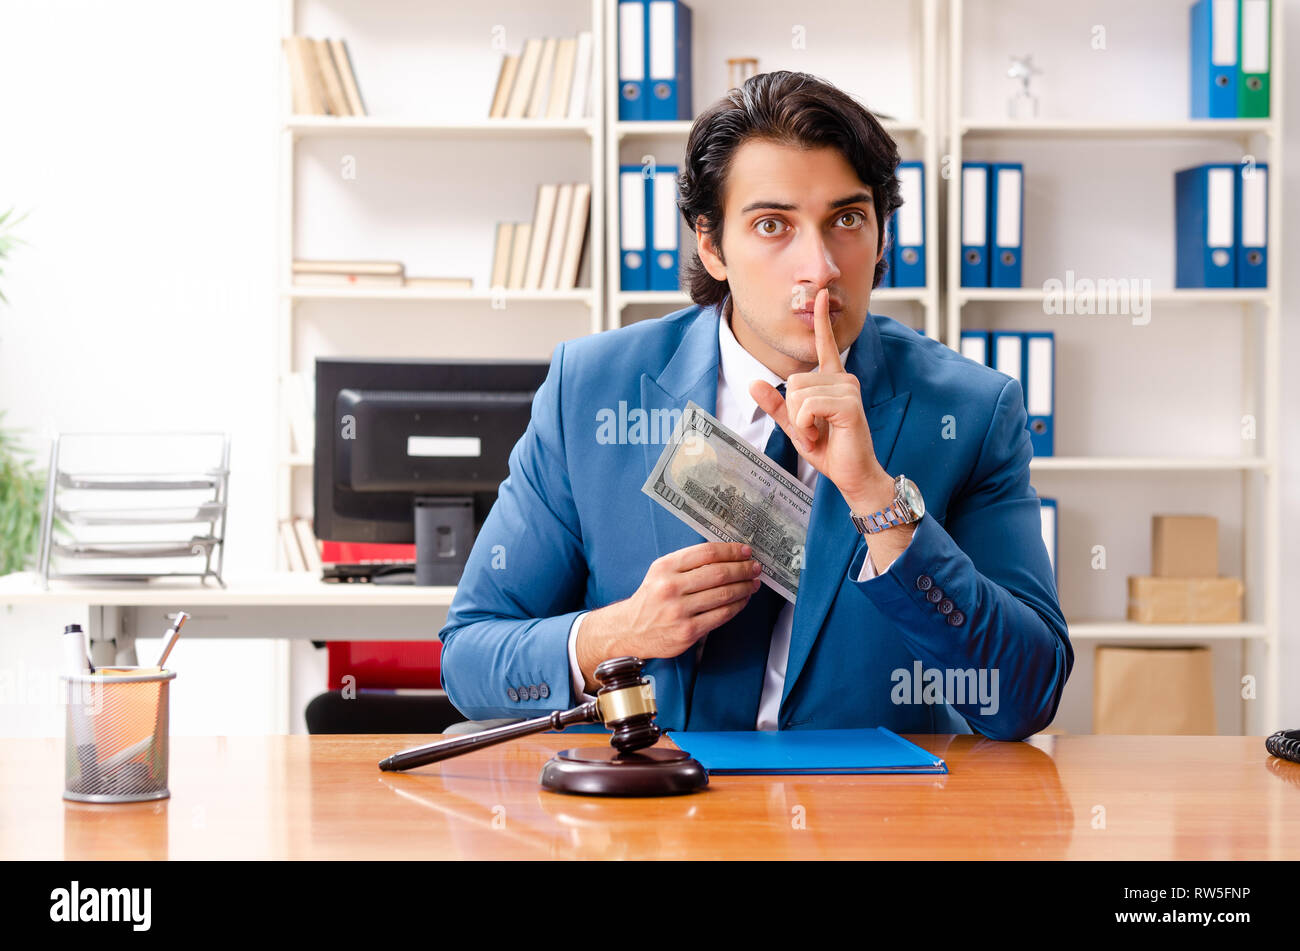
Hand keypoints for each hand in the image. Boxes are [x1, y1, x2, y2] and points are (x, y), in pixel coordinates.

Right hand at [576, 542, 761, 691]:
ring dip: (744, 587)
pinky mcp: (688, 631)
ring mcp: (680, 611)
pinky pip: (721, 615)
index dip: (731, 550)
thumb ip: (688, 562)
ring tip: (753, 583)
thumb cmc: (652, 598)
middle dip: (743, 569)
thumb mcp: (661, 572)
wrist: (631, 629)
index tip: (744, 551)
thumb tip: (726, 554)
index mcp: (665, 567)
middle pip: (719, 573)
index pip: (706, 553)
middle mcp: (671, 587)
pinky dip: (737, 606)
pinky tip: (742, 600)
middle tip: (754, 567)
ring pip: (723, 594)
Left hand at [748, 287, 888, 505]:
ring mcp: (848, 389)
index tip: (821, 296)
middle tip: (812, 431)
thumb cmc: (829, 449)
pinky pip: (808, 405)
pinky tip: (820, 435)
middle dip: (794, 412)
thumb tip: (754, 382)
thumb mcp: (794, 426)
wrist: (851, 474)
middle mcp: (843, 379)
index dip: (822, 321)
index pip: (825, 345)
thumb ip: (775, 404)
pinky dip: (805, 426)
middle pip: (793, 380)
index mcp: (832, 380)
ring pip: (798, 393)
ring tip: (819, 434)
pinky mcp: (849, 404)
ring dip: (800, 422)